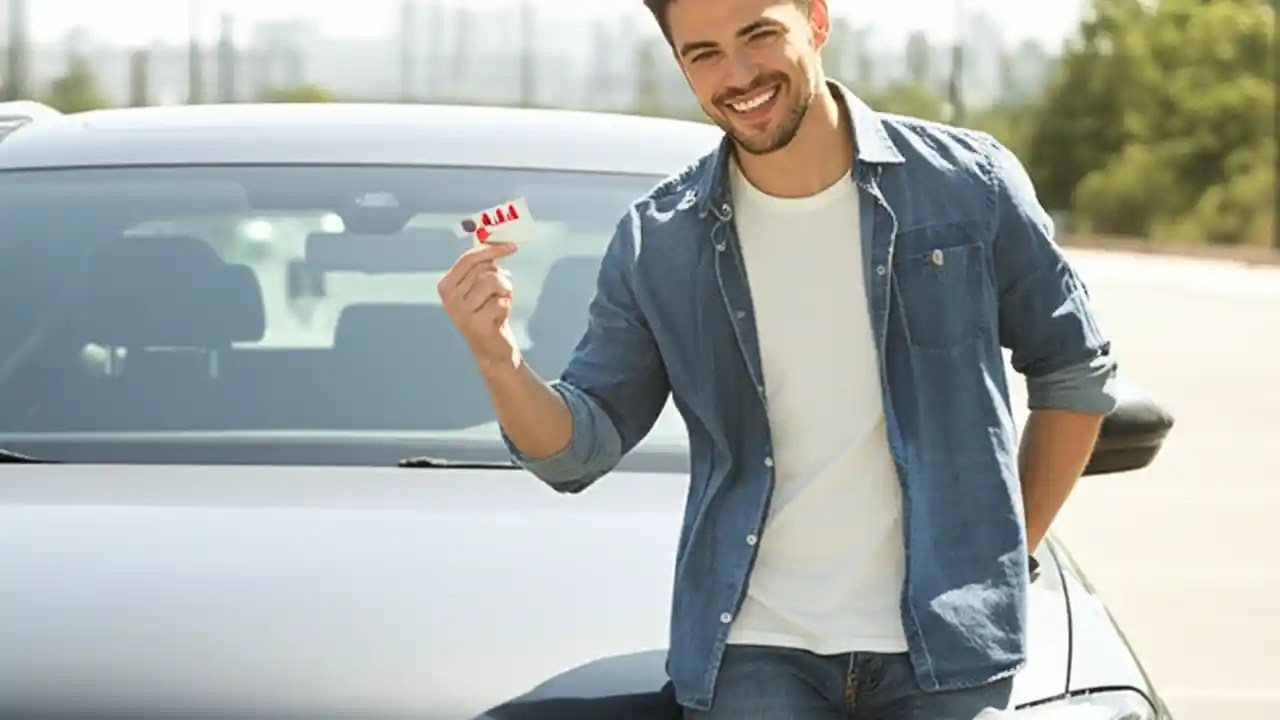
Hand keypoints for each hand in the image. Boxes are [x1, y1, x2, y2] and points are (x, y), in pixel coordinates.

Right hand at [438, 241, 520, 369]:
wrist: (491, 349)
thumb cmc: (488, 313)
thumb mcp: (479, 287)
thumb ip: (483, 265)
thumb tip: (498, 240)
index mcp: (446, 285)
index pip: (468, 259)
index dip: (491, 250)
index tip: (511, 247)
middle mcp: (450, 298)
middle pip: (483, 269)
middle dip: (501, 276)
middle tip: (504, 289)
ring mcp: (461, 312)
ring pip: (492, 282)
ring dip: (505, 290)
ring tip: (502, 300)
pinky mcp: (476, 324)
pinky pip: (500, 302)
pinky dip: (506, 307)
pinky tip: (500, 317)